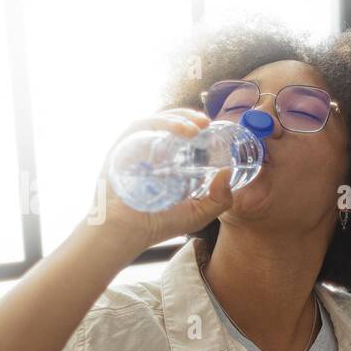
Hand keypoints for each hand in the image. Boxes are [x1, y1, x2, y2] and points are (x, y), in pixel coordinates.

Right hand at [86, 108, 234, 255]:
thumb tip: (228, 172)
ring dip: (177, 118)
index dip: (197, 126)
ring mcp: (135, 148)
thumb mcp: (199, 214)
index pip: (181, 135)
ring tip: (195, 127)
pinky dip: (159, 124)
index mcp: (168, 162)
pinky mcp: (121, 148)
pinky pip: (139, 127)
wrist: (127, 232)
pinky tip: (178, 131)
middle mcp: (151, 152)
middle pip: (169, 123)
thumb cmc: (160, 224)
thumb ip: (220, 199)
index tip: (213, 128)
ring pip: (155, 121)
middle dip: (189, 117)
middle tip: (206, 122)